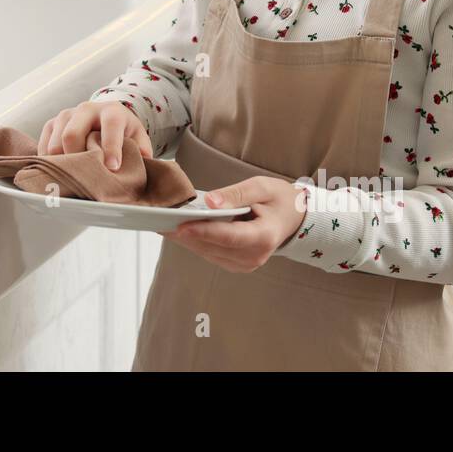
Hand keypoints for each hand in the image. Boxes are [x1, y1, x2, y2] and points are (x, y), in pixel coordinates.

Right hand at [38, 101, 152, 171]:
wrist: (104, 115)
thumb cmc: (122, 131)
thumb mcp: (137, 137)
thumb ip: (142, 150)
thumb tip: (143, 165)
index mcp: (111, 111)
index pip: (110, 127)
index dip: (111, 148)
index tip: (112, 168)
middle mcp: (86, 109)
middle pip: (71, 135)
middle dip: (77, 160)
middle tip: (87, 178)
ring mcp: (65, 115)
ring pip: (54, 144)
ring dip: (63, 165)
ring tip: (75, 178)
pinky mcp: (51, 124)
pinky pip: (44, 148)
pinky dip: (52, 164)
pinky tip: (63, 172)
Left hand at [164, 175, 307, 271]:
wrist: (293, 217)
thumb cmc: (279, 199)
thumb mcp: (262, 187)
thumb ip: (236, 194)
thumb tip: (210, 202)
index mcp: (264, 236)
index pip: (228, 236)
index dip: (203, 231)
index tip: (179, 225)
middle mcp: (254, 256)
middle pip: (212, 246)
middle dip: (185, 234)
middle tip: (159, 220)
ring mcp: (246, 264)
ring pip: (207, 252)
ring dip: (185, 239)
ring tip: (163, 223)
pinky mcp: (237, 264)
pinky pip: (210, 254)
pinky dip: (195, 241)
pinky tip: (179, 229)